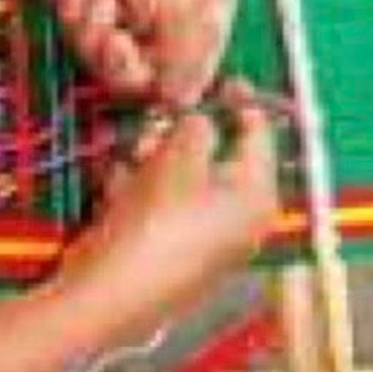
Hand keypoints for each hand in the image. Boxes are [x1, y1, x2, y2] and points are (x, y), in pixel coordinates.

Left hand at [43, 0, 234, 105]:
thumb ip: (184, 54)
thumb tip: (185, 102)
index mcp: (209, 11)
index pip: (192, 76)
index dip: (164, 82)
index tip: (144, 67)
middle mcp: (171, 15)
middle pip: (143, 74)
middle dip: (121, 59)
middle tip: (113, 40)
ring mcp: (128, 8)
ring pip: (105, 58)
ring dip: (94, 31)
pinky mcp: (90, 1)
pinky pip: (79, 31)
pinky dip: (75, 8)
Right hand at [49, 81, 277, 344]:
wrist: (113, 293)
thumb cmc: (157, 221)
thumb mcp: (180, 156)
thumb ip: (195, 126)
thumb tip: (200, 118)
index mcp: (256, 196)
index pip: (260, 135)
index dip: (242, 101)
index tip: (223, 78)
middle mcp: (239, 220)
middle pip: (217, 158)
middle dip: (180, 137)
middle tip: (156, 125)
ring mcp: (204, 239)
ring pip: (182, 180)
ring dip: (152, 162)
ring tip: (127, 160)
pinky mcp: (169, 252)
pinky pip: (160, 206)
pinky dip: (138, 191)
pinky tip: (114, 189)